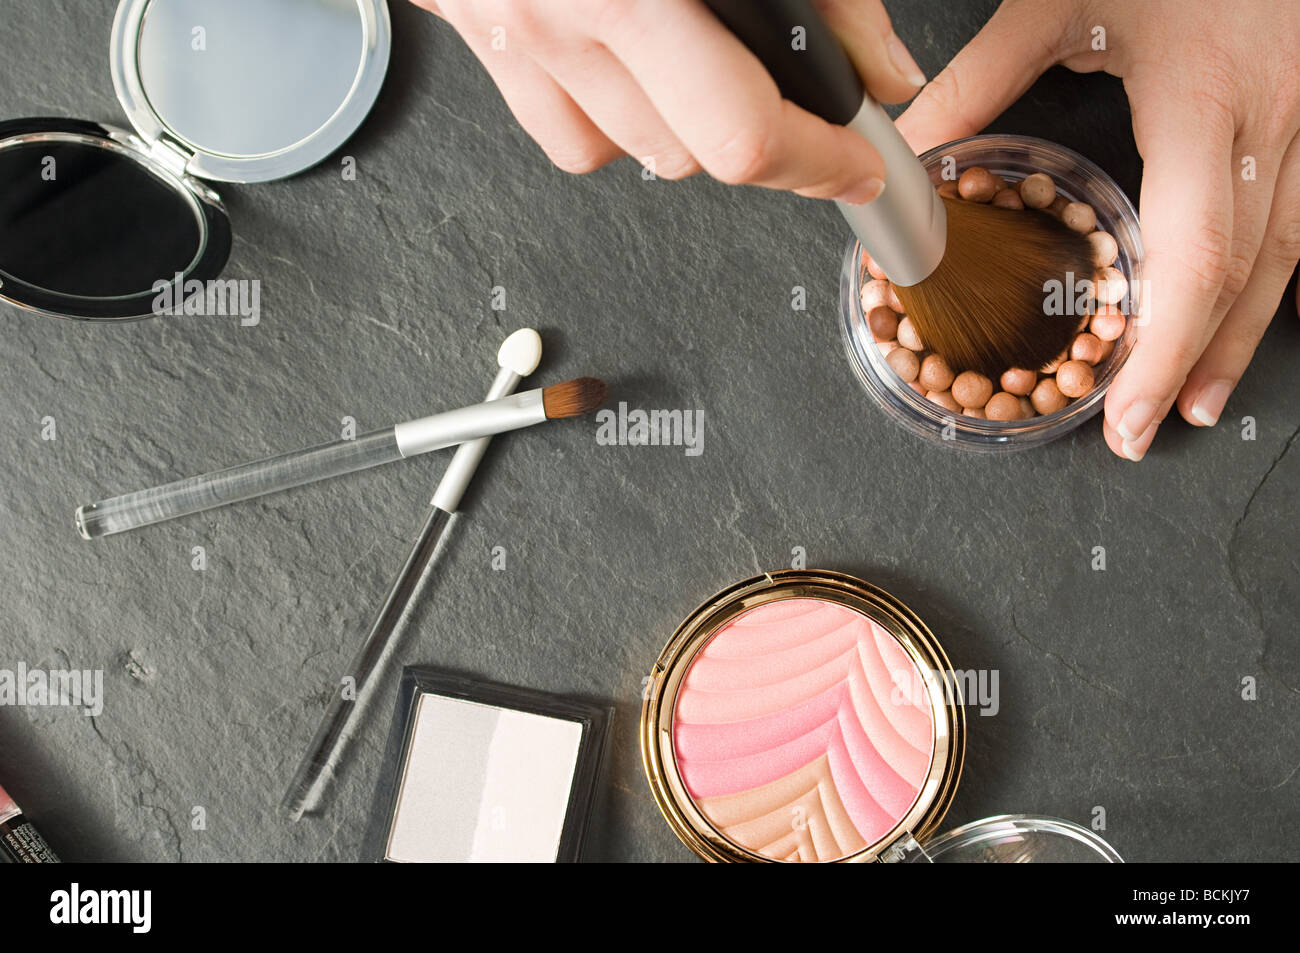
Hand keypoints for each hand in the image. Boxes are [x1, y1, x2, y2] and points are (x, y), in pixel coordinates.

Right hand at [411, 0, 926, 202]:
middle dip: (762, 141)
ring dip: (691, 130)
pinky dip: (619, 124)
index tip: (857, 163)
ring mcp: (517, 35)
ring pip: (635, 155)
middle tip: (800, 111)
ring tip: (712, 69)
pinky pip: (570, 138)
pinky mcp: (485, 42)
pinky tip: (637, 70)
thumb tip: (876, 68)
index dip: (815, 161)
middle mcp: (565, 15)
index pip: (739, 129)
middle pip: (692, 155)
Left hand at [896, 0, 1299, 460]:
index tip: (1126, 412)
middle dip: (1200, 364)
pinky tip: (1254, 312)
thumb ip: (981, 78)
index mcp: (1205, 101)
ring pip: (1291, 253)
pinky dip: (1278, 275)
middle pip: (1249, 275)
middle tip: (1150, 428)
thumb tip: (911, 145)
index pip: (1195, 257)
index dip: (1165, 349)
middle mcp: (1273, 120)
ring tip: (1198, 396)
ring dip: (1245, 334)